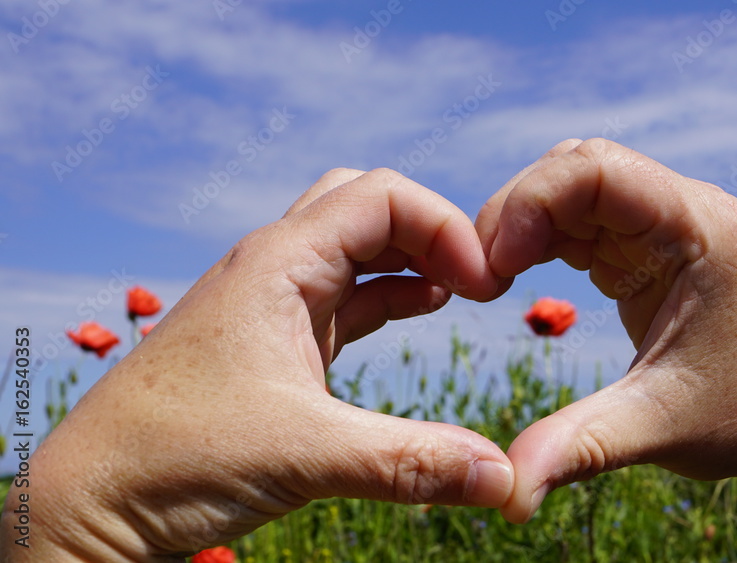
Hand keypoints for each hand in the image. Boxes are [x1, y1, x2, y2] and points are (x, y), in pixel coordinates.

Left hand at [11, 169, 514, 559]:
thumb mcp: (308, 455)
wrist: (93, 502)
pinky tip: (423, 309)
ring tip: (465, 291)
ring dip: (413, 260)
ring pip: (358, 250)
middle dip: (430, 230)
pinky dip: (392, 296)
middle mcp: (276, 268)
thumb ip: (413, 462)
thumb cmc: (174, 459)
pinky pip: (347, 298)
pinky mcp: (277, 343)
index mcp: (279, 261)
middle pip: (368, 206)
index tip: (486, 284)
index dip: (446, 226)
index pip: (383, 196)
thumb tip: (507, 479)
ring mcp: (274, 304)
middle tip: (476, 278)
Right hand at [477, 139, 736, 522]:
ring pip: (570, 185)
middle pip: (575, 167)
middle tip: (482, 277)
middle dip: (516, 212)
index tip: (497, 266)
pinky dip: (539, 239)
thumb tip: (504, 493)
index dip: (531, 202)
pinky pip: (578, 217)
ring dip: (522, 224)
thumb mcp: (658, 427)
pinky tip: (516, 277)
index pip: (598, 169)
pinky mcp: (646, 245)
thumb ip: (579, 445)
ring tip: (493, 280)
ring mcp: (663, 223)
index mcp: (698, 228)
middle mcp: (682, 210)